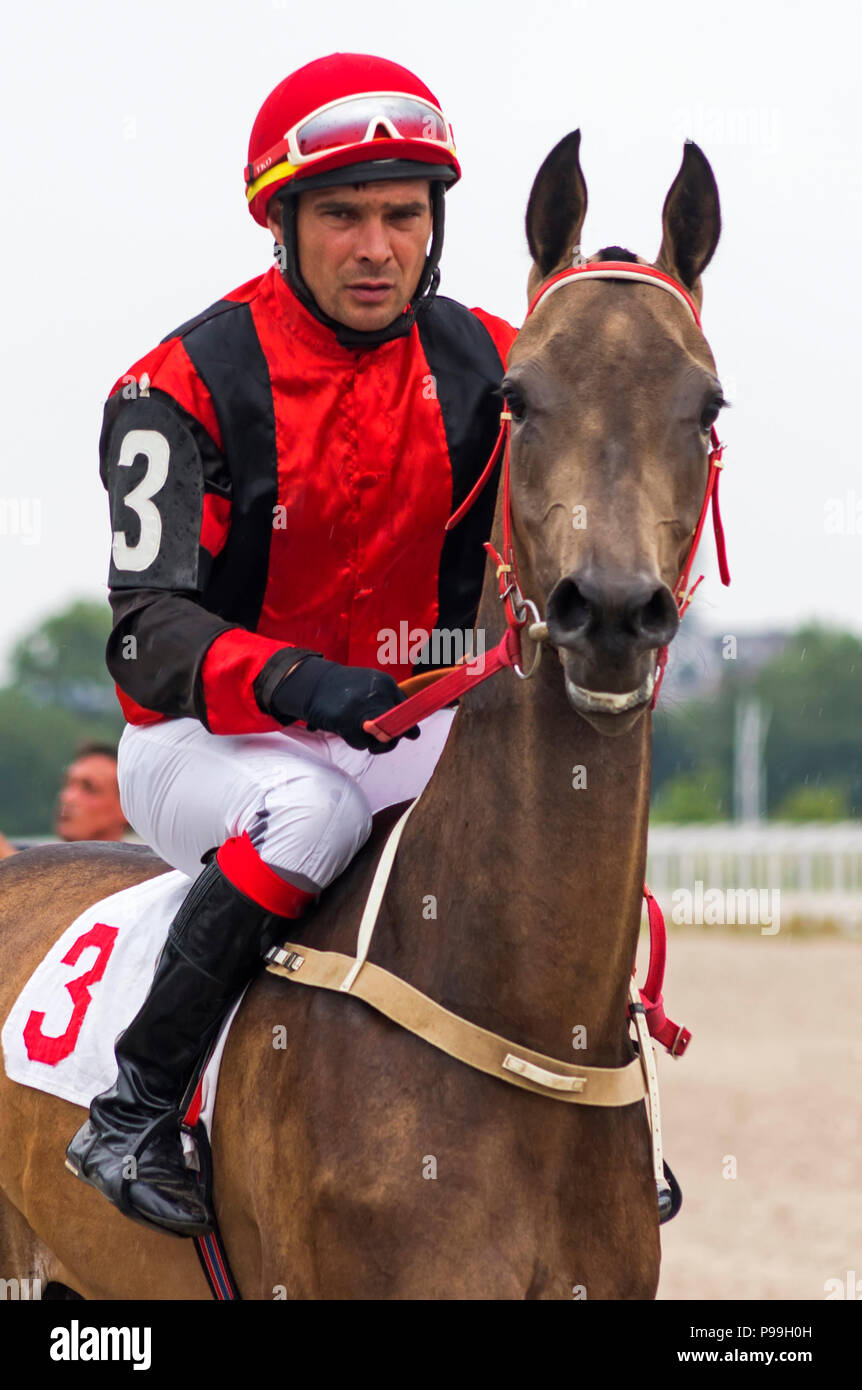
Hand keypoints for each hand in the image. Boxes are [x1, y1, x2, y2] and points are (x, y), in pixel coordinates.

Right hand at [270, 657, 419, 753]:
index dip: (407, 726)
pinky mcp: (346, 722)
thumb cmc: (344, 688)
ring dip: (372, 742)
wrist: (312, 683)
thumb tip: (414, 734)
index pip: (408, 710)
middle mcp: (377, 695)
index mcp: (386, 683)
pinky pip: (361, 744)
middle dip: (392, 738)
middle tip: (382, 740)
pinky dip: (355, 742)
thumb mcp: (371, 686)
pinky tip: (346, 731)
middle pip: (398, 728)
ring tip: (359, 732)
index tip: (405, 734)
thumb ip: (391, 704)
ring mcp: (362, 708)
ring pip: (381, 739)